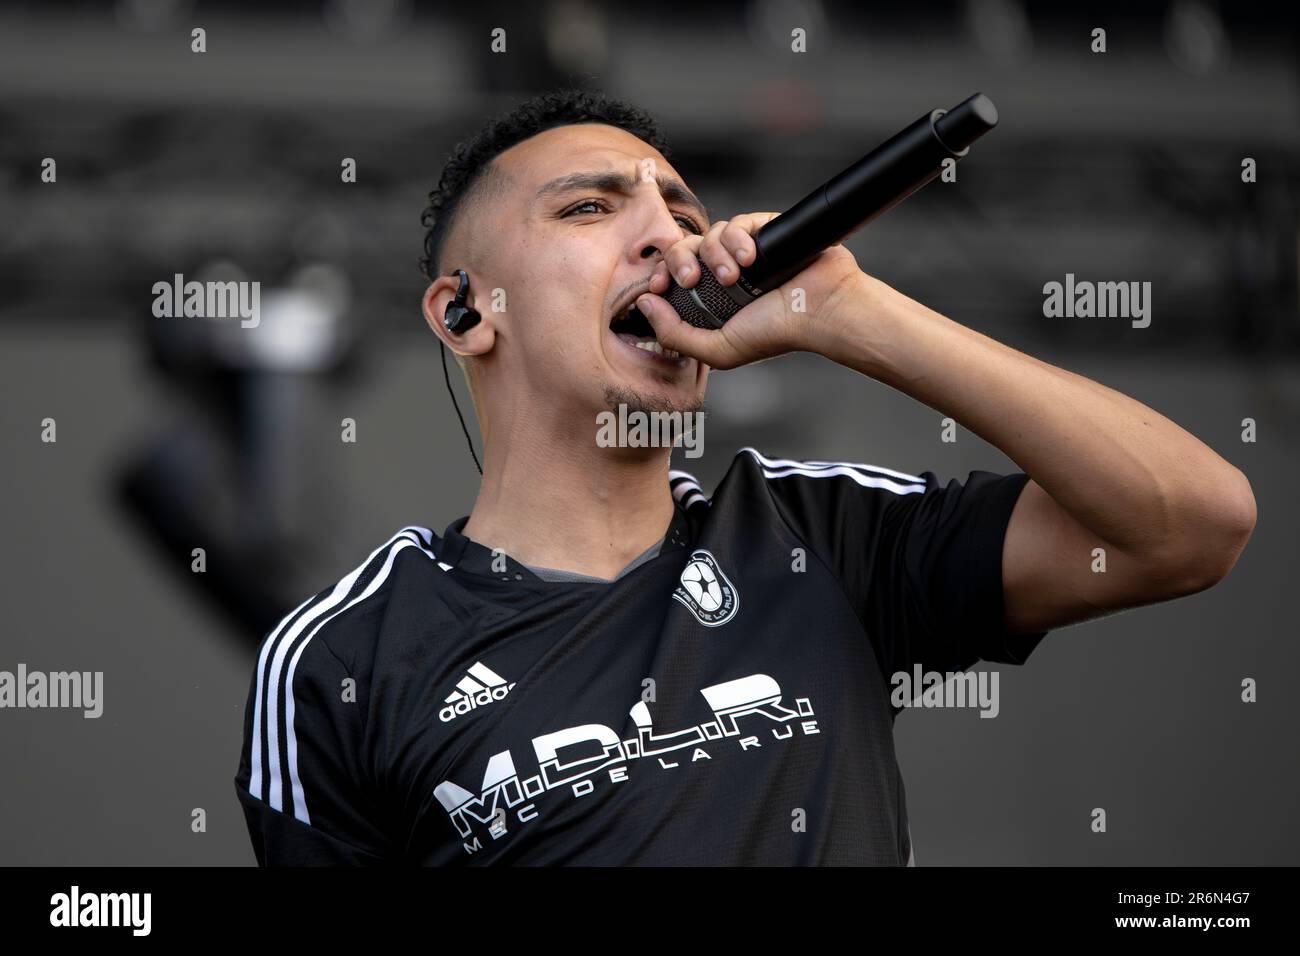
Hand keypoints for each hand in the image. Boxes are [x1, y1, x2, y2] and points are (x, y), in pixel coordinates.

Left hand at [636, 212, 867, 369]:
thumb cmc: (776, 334)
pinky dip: (738, 237)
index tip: (659, 287)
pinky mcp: (765, 230)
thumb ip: (674, 334)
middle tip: (691, 280)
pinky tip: (751, 257)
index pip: (672, 276)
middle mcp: (724, 273)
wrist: (822, 311)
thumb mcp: (717, 350)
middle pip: (683, 249)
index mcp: (710, 299)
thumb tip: (643, 304)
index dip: (660, 275)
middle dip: (680, 261)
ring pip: (709, 235)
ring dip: (716, 255)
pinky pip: (737, 222)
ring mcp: (744, 251)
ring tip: (735, 276)